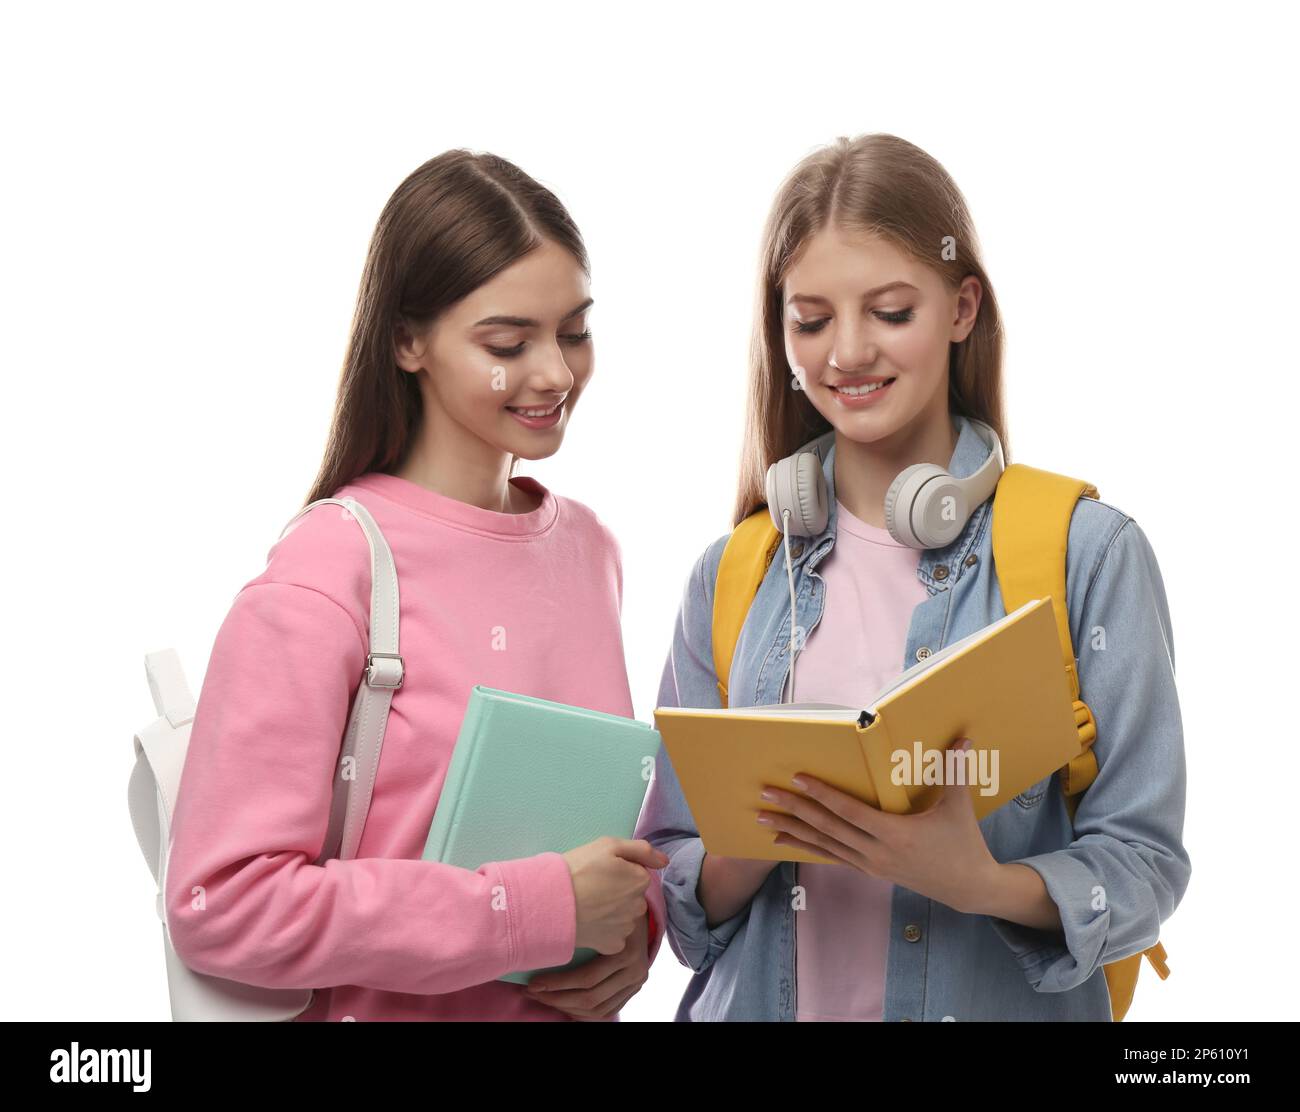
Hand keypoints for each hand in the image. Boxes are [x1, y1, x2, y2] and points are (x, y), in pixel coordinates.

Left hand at [523, 912, 650, 1020]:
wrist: (643, 912)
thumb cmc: (614, 907)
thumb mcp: (600, 913)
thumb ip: (580, 928)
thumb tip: (540, 939)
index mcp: (626, 951)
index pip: (587, 978)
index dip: (557, 984)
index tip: (532, 983)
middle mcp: (635, 971)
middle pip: (591, 997)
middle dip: (556, 998)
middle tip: (532, 992)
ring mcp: (636, 983)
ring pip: (597, 1010)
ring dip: (566, 1008)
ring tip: (544, 998)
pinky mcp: (634, 989)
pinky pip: (607, 1011)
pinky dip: (584, 1014)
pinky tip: (565, 1007)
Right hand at [562, 837, 666, 954]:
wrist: (552, 902)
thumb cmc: (580, 869)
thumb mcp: (609, 845)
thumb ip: (641, 850)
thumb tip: (664, 861)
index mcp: (641, 880)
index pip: (637, 874)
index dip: (619, 872)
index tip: (601, 872)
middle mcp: (639, 906)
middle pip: (632, 896)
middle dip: (618, 892)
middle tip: (594, 888)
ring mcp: (627, 928)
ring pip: (624, 916)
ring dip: (612, 912)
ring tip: (589, 905)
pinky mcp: (614, 945)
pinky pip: (614, 936)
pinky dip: (605, 930)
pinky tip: (590, 922)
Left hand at [756, 738, 998, 913]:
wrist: (966, 887)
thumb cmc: (963, 843)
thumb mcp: (959, 807)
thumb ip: (955, 771)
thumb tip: (963, 738)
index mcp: (896, 834)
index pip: (849, 812)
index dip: (822, 795)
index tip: (798, 778)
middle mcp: (876, 853)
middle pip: (827, 828)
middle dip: (794, 810)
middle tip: (765, 794)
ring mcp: (870, 865)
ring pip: (823, 845)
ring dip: (792, 831)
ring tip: (763, 819)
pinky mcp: (868, 871)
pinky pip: (831, 857)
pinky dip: (807, 847)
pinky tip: (785, 841)